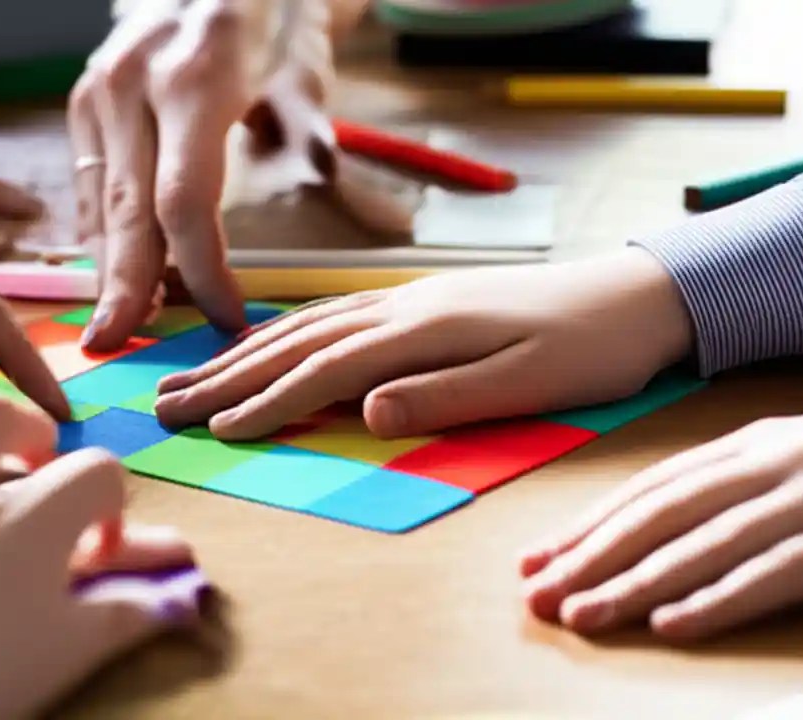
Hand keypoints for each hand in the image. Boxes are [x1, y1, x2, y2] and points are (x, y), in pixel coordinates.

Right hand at [70, 0, 335, 349]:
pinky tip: (119, 270)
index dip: (201, 270)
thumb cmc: (268, 16)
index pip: (183, 203)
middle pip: (128, 214)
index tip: (225, 316)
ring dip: (114, 266)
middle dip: (125, 289)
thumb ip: (305, 119)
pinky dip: (105, 230)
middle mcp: (131, 86)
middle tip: (115, 349)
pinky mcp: (84, 99)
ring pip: (103, 202)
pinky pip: (92, 182)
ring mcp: (98, 91)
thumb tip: (325, 167)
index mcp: (192, 79)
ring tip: (125, 322)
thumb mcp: (300, 60)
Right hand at [155, 249, 693, 439]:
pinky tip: (266, 341)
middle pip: (296, 344)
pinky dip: (287, 331)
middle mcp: (401, 308)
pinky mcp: (420, 301)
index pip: (325, 371)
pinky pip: (333, 313)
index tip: (216, 432)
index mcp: (422, 330)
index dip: (267, 403)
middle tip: (165, 403)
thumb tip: (364, 413)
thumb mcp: (529, 383)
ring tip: (192, 375)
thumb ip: (444, 397)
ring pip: (307, 326)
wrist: (637, 294)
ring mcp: (407, 300)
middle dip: (227, 376)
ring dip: (244, 352)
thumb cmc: (590, 349)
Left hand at [519, 408, 802, 641]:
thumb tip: (653, 520)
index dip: (591, 523)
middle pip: (661, 515)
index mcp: (753, 442)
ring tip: (585, 615)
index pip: (651, 488)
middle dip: (592, 556)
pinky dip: (718, 601)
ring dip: (636, 585)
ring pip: (703, 547)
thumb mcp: (801, 455)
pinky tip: (673, 624)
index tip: (540, 557)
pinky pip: (773, 576)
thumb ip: (734, 480)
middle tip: (540, 593)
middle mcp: (772, 465)